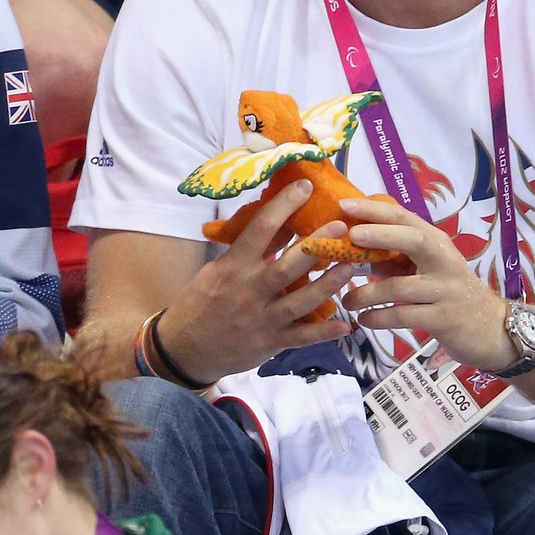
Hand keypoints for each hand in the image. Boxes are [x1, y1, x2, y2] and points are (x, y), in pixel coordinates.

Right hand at [157, 181, 354, 381]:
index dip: (283, 206)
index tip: (304, 187)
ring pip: (301, 301)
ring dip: (328, 285)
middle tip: (339, 226)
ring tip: (350, 267)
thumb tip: (281, 220)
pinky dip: (324, 333)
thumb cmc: (202, 300)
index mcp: (233, 266)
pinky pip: (301, 337)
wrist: (184, 347)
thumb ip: (251, 249)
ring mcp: (262, 318)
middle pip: (288, 265)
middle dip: (315, 245)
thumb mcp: (219, 268)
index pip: (260, 229)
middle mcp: (249, 290)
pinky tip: (346, 326)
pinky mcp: (270, 343)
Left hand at [338, 197, 515, 372]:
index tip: (345, 204)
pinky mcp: (444, 318)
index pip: (405, 217)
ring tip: (346, 300)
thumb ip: (392, 259)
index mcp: (436, 242)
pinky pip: (404, 315)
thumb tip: (352, 247)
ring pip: (401, 287)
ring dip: (367, 293)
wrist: (489, 328)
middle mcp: (444, 260)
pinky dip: (379, 318)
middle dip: (381, 234)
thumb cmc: (448, 293)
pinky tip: (365, 320)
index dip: (375, 210)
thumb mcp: (424, 271)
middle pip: (414, 239)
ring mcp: (446, 289)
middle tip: (352, 235)